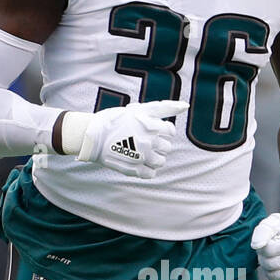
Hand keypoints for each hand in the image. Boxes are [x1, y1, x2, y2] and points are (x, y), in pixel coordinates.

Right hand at [74, 99, 188, 177]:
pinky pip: (150, 174)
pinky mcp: (134, 170)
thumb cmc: (117, 119)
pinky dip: (147, 169)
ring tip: (143, 151)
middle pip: (167, 147)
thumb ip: (165, 107)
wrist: (93, 136)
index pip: (170, 131)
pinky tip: (138, 161)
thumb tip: (186, 105)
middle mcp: (149, 143)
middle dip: (159, 143)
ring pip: (161, 162)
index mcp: (152, 127)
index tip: (149, 128)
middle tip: (143, 139)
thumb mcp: (140, 109)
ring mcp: (142, 157)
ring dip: (155, 157)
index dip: (161, 129)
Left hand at [251, 197, 279, 279]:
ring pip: (272, 276)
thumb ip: (263, 231)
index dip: (262, 246)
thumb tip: (256, 246)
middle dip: (262, 257)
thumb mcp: (273, 222)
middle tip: (266, 249)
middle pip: (270, 264)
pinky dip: (272, 275)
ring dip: (266, 267)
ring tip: (271, 256)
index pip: (269, 250)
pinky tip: (277, 265)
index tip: (266, 241)